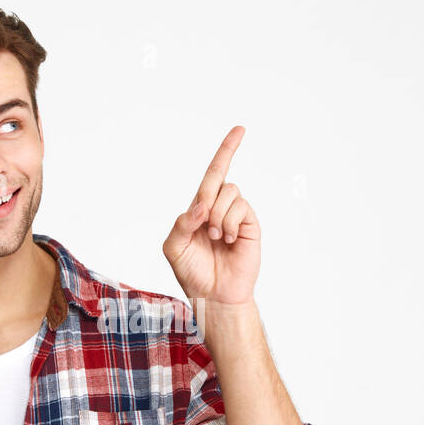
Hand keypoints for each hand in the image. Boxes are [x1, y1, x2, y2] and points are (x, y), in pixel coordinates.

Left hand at [162, 125, 259, 306]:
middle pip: (217, 180)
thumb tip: (202, 206)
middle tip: (208, 232)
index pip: (213, 173)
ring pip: (229, 192)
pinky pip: (240, 206)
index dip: (226, 150)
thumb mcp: (173, 248)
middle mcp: (219, 206)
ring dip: (219, 216)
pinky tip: (230, 240)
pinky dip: (230, 223)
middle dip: (208, 202)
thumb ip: (181, 223)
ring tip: (218, 238)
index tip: (240, 129)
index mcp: (199, 208)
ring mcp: (236, 214)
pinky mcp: (250, 223)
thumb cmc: (192, 272)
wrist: (214, 295)